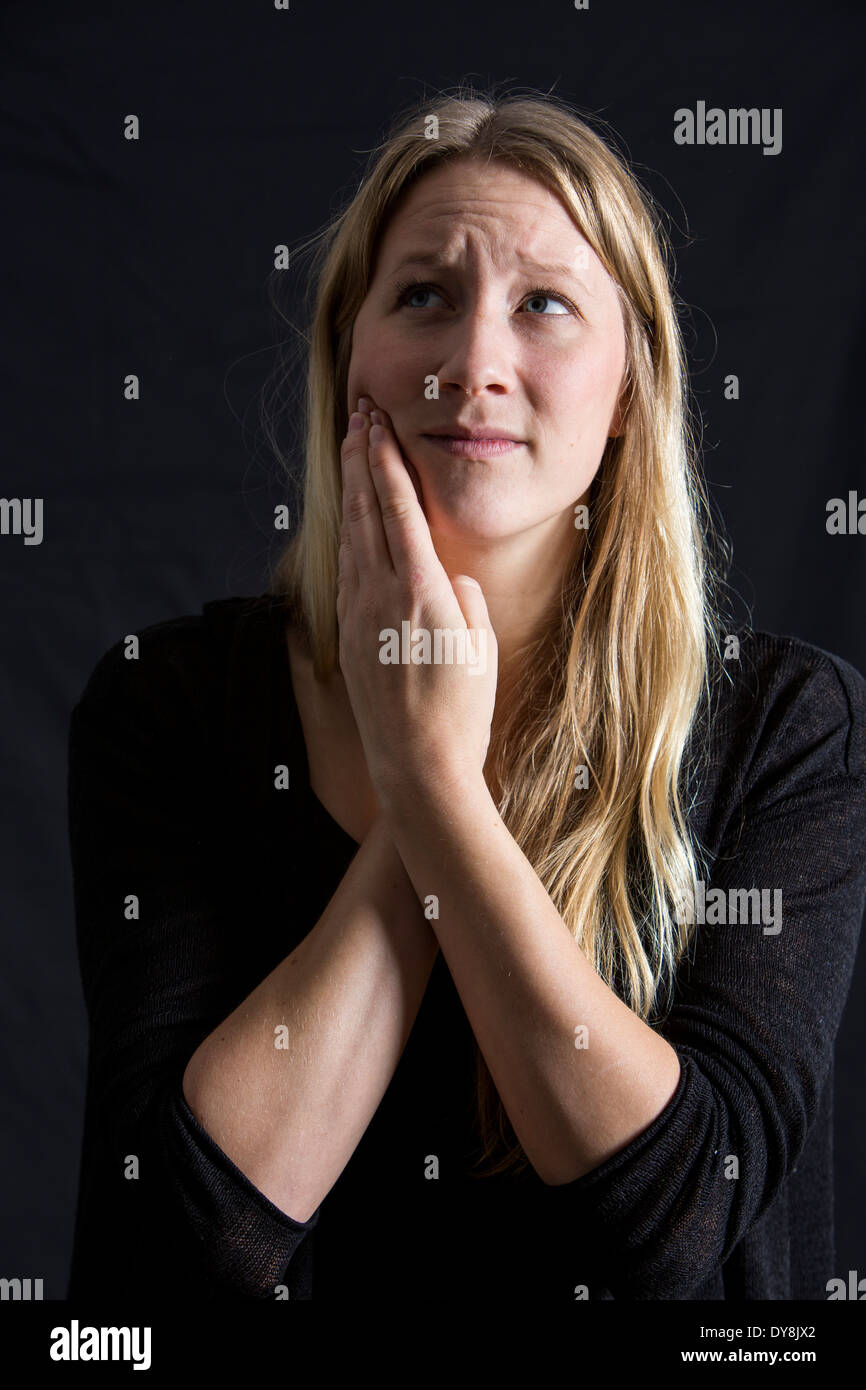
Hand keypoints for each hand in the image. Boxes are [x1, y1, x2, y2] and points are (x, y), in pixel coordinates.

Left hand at [336, 396, 497, 806]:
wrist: (419, 766)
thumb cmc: (464, 713)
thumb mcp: (483, 648)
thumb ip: (467, 600)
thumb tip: (451, 576)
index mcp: (422, 592)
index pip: (398, 508)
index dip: (386, 460)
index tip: (378, 422)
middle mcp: (383, 596)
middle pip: (365, 510)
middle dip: (362, 458)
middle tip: (360, 415)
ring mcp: (360, 616)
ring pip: (349, 535)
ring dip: (350, 489)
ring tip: (352, 452)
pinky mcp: (350, 636)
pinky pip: (345, 569)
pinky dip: (346, 532)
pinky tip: (348, 518)